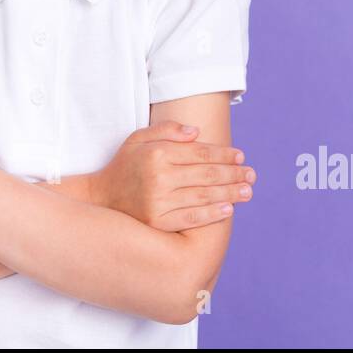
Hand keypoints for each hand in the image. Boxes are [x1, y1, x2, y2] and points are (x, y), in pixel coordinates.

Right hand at [90, 121, 255, 231]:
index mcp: (157, 153)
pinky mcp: (158, 222)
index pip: (200, 152)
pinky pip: (191, 217)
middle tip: (251, 175)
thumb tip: (197, 132)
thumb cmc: (124, 165)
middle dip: (233, 173)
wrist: (101, 199)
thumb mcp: (138, 138)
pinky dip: (212, 214)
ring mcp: (158, 201)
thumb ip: (166, 130)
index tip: (240, 156)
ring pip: (204, 195)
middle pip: (207, 174)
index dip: (224, 154)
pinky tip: (228, 209)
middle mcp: (159, 176)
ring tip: (247, 191)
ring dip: (230, 193)